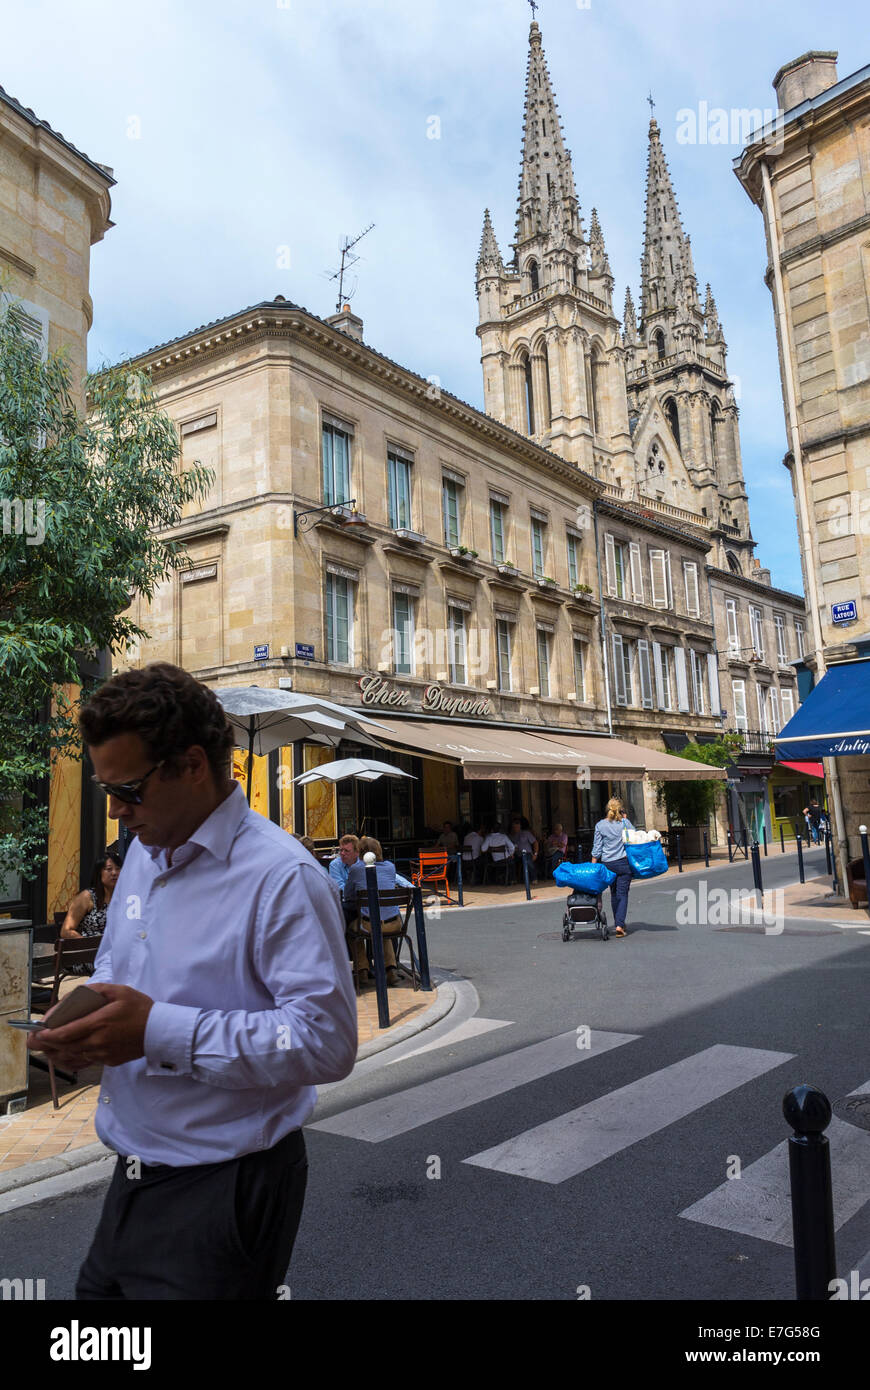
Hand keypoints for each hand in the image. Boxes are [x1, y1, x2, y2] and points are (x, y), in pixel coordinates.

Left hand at [26, 983, 153, 1069]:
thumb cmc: (139, 1008)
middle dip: (44, 1045)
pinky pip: (82, 1063)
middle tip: (31, 1041)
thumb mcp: (118, 991)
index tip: (36, 1033)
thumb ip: (94, 991)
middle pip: (63, 1048)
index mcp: (99, 1023)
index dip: (47, 1035)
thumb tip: (73, 997)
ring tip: (44, 1048)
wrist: (159, 1031)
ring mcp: (102, 1054)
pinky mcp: (107, 1062)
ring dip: (54, 1053)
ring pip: (70, 1057)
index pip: (65, 1033)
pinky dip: (68, 1061)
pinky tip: (62, 1056)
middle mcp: (97, 1042)